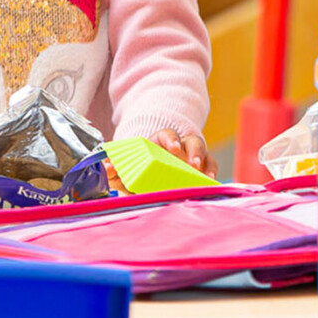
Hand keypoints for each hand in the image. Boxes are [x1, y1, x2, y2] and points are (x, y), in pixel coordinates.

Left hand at [102, 130, 216, 193]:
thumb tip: (105, 168)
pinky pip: (211, 170)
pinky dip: (212, 175)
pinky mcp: (201, 171)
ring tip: (205, 176)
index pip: (169, 134)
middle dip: (195, 152)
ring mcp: (194, 158)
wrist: (149, 172)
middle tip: (192, 164)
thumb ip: (115, 166)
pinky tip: (211, 183)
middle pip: (194, 142)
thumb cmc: (139, 167)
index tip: (173, 149)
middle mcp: (182, 147)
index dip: (171, 140)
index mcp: (162, 141)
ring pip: (206, 155)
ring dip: (207, 165)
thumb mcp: (127, 165)